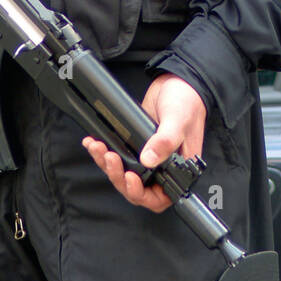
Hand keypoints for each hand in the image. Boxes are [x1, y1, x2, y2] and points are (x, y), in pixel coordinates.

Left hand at [82, 72, 205, 211]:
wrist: (177, 82)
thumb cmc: (187, 103)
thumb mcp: (178, 122)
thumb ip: (165, 141)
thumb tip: (148, 160)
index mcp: (178, 169)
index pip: (158, 197)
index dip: (141, 194)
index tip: (130, 178)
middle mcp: (161, 167)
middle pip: (135, 188)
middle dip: (118, 177)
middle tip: (110, 159)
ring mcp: (146, 157)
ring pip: (122, 173)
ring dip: (107, 164)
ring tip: (98, 148)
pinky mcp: (134, 145)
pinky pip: (117, 156)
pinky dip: (103, 151)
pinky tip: (93, 142)